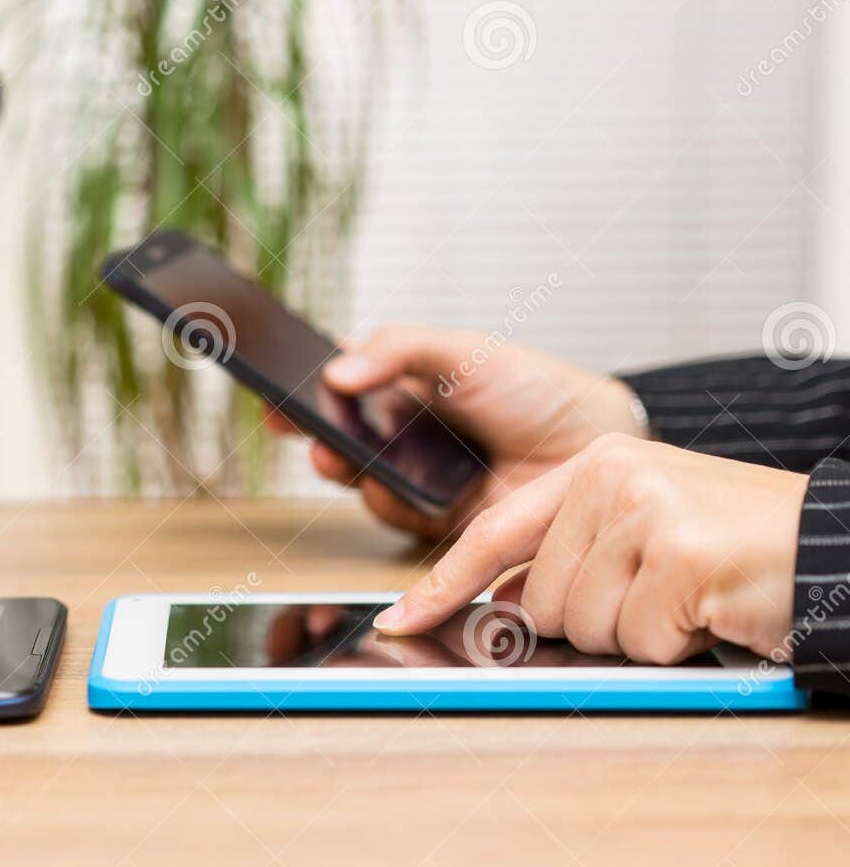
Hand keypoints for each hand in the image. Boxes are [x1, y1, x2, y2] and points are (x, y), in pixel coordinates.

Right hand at [268, 324, 647, 537]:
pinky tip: (394, 487)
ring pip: (356, 477)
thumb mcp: (463, 349)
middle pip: (335, 434)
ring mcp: (414, 474)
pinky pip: (391, 514)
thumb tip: (338, 369)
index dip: (299, 388)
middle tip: (303, 429)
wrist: (593, 445)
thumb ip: (398, 349)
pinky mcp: (433, 516)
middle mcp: (401, 431)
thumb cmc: (535, 389)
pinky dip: (386, 501)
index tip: (272, 392)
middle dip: (312, 433)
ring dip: (344, 468)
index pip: (337, 383)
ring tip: (342, 456)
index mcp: (401, 382)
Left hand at [373, 435, 807, 663]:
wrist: (832, 544)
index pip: (492, 533)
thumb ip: (569, 555)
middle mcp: (610, 478)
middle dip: (593, 619)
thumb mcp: (640, 530)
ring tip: (686, 596)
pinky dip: (672, 642)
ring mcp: (643, 511)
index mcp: (593, 466)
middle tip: (655, 593)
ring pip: (581, 625)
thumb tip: (499, 608)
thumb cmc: (736, 547)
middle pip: (538, 600)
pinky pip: (634, 638)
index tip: (400, 620)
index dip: (443, 585)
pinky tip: (708, 608)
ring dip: (635, 633)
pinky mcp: (678, 554)